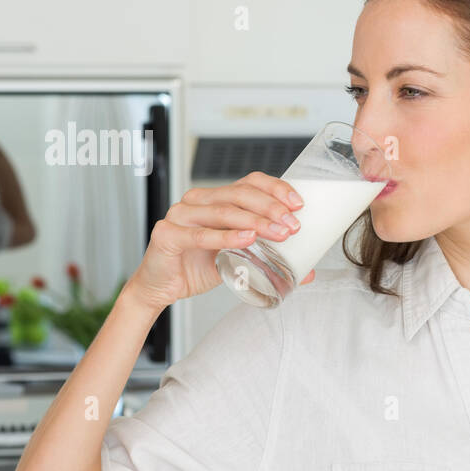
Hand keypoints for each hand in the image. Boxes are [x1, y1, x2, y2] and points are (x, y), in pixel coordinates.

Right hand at [127, 171, 312, 310]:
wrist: (162, 288)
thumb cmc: (198, 267)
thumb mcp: (239, 258)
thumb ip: (268, 258)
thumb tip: (307, 272)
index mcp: (216, 199)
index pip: (249, 183)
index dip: (275, 189)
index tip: (298, 205)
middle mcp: (198, 201)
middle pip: (240, 194)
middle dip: (271, 208)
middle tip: (293, 225)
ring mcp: (181, 215)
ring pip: (224, 211)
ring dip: (256, 222)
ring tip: (279, 233)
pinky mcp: (168, 235)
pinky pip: (201, 235)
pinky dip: (227, 236)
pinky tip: (248, 239)